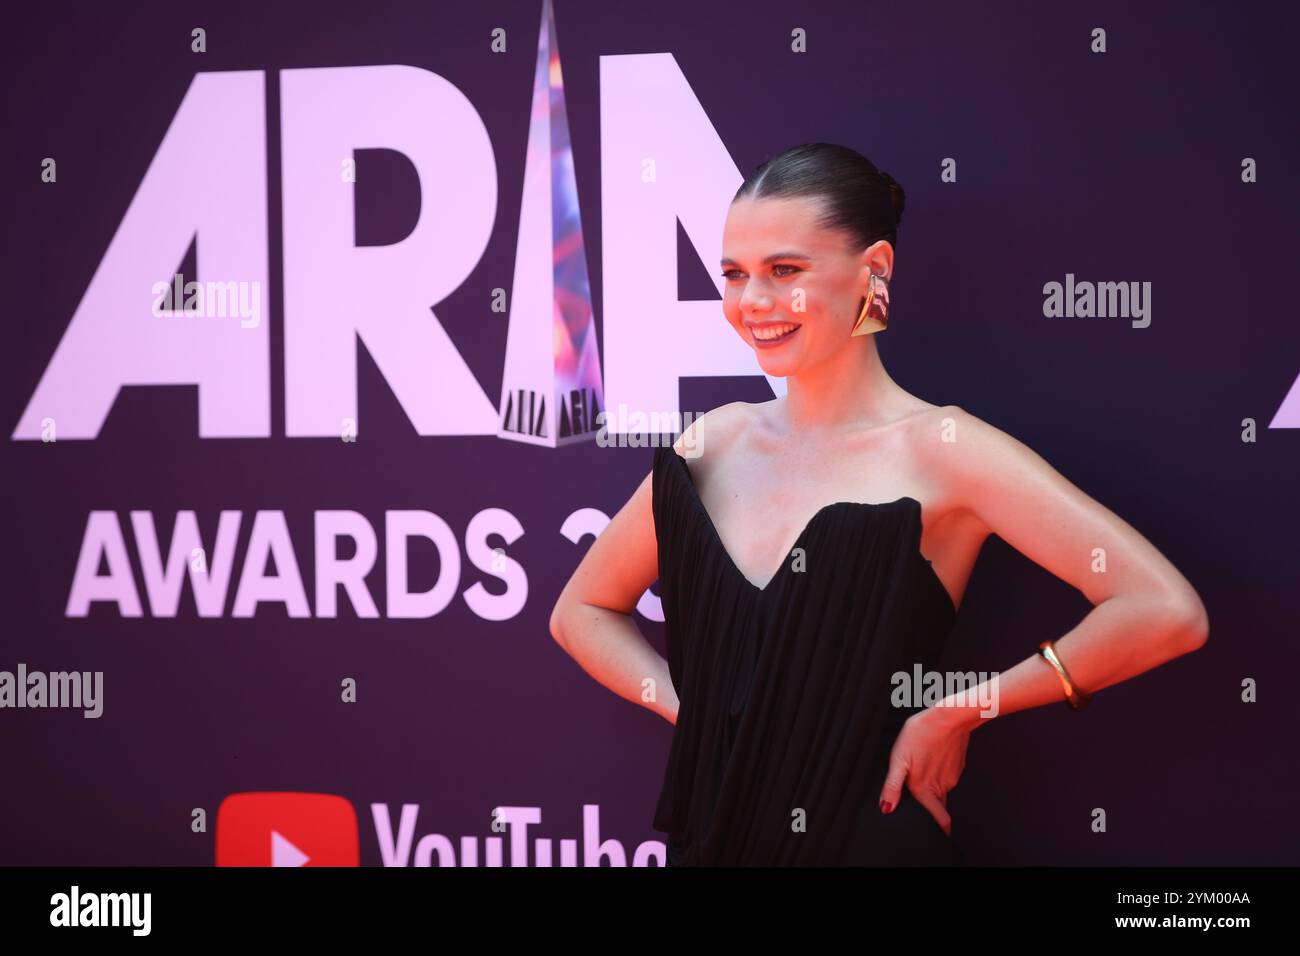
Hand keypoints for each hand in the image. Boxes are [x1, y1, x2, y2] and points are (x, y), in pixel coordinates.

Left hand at [877, 705, 973, 835]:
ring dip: (933, 790)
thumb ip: (892, 786)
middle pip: (939, 808)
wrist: (948, 716)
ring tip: (921, 775)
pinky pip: (947, 777)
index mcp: (926, 789)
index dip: (938, 830)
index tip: (934, 835)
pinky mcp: (957, 766)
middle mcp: (942, 787)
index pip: (940, 821)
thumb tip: (886, 809)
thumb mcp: (899, 759)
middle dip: (932, 812)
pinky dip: (939, 775)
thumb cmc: (921, 734)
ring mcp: (952, 777)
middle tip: (921, 808)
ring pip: (943, 792)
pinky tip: (931, 761)